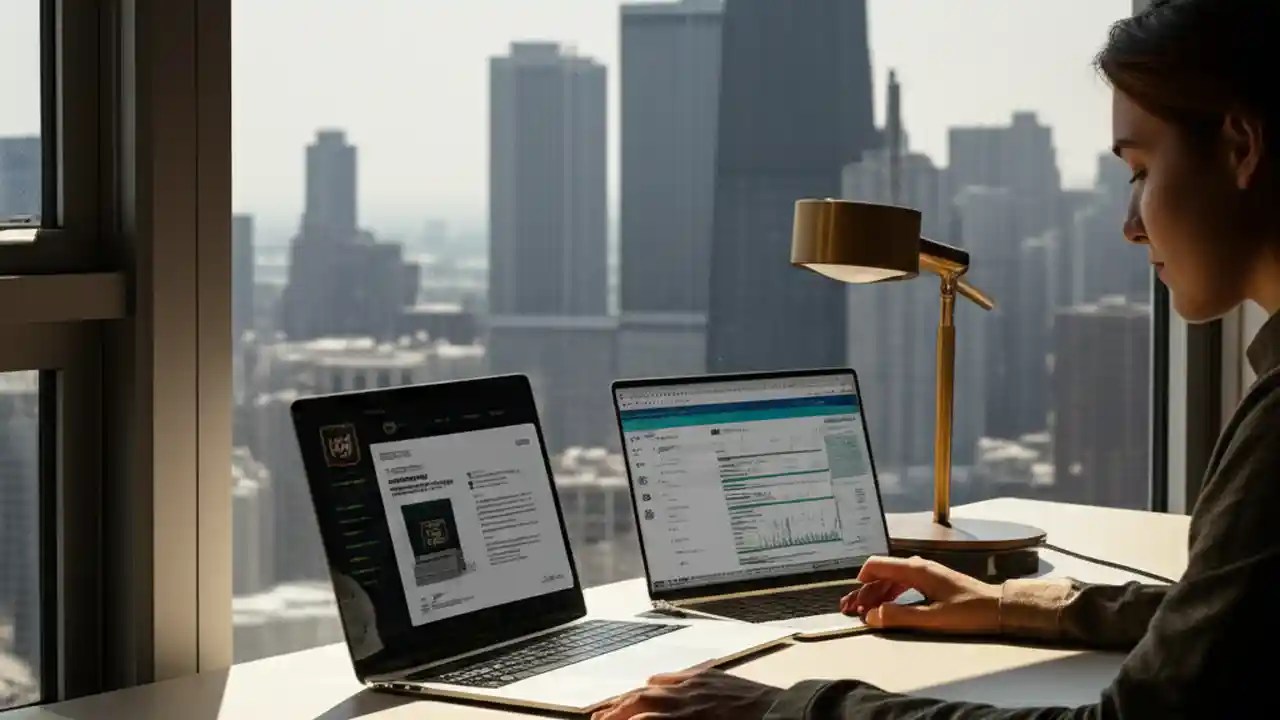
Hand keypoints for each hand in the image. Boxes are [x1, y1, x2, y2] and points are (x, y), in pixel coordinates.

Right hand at [590, 668, 781, 719]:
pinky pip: (679, 676)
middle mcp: (688, 698)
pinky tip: (651, 683)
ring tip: (613, 705)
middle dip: (615, 711)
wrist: (784, 713)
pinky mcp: (712, 677)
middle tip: (596, 719)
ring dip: (631, 697)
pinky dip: (661, 681)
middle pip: (641, 701)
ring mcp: (699, 685)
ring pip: (655, 688)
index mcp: (688, 717)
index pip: (643, 718)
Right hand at [839, 556, 1000, 634]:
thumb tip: (870, 616)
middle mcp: (917, 567)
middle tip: (851, 612)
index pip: (877, 565)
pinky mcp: (930, 581)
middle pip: (881, 574)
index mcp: (916, 570)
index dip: (860, 582)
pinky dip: (889, 595)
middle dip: (864, 592)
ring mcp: (924, 573)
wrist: (998, 607)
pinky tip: (885, 608)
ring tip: (863, 613)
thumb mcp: (933, 618)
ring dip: (875, 595)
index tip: (853, 602)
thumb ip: (900, 616)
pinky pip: (902, 584)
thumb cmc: (968, 611)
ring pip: (890, 580)